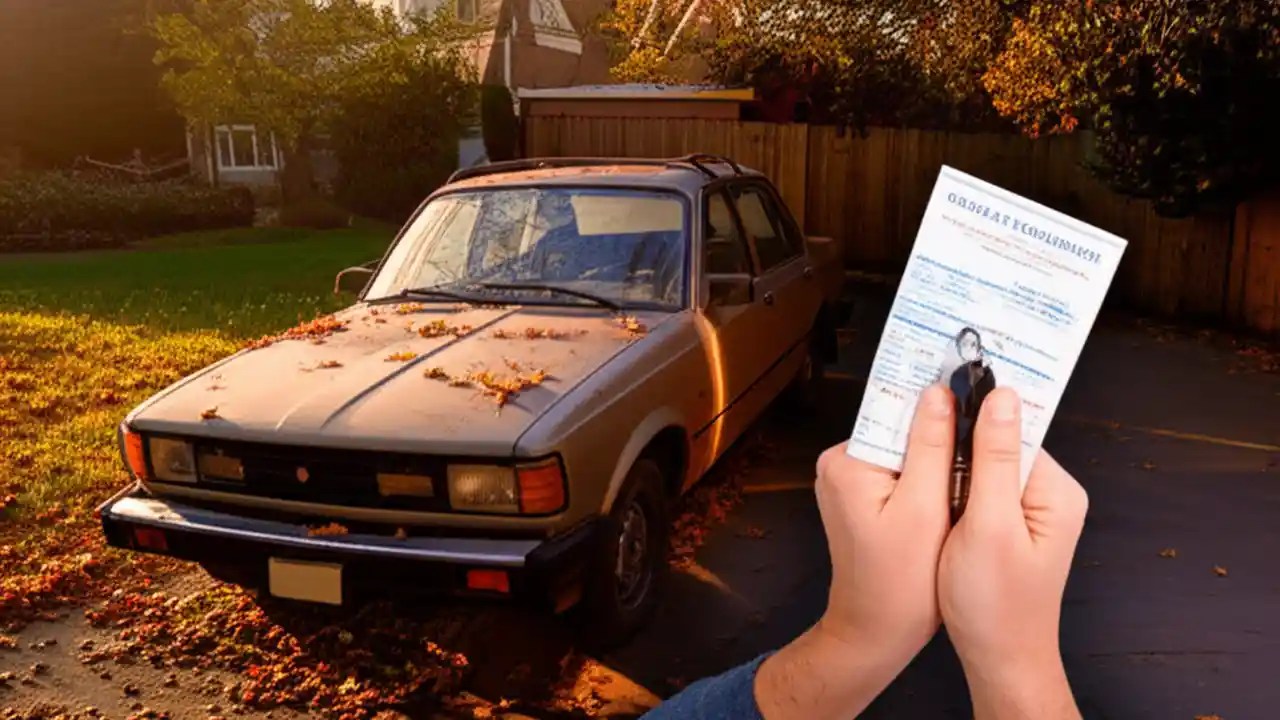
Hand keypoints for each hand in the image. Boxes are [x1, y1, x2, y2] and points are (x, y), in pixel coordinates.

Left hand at [756, 385, 955, 718]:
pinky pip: (905, 475)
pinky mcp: (865, 500)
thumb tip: (940, 390)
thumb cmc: (899, 582)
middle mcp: (841, 464)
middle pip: (904, 429)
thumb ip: (931, 446)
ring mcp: (852, 483)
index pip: (898, 409)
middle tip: (985, 445)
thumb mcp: (923, 507)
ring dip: (941, 462)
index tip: (980, 395)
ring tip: (971, 478)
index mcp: (847, 460)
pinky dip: (931, 482)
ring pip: (909, 453)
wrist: (876, 632)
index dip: (941, 404)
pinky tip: (954, 499)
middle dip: (943, 437)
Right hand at [938, 387, 1086, 718]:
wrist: (999, 660)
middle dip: (956, 441)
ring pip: (982, 464)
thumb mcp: (989, 525)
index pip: (1011, 427)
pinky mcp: (1008, 524)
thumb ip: (993, 458)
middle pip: (997, 442)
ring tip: (917, 474)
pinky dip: (951, 488)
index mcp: (1055, 490)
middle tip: (910, 440)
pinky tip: (930, 499)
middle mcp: (1049, 494)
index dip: (970, 413)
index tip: (931, 397)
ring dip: (950, 467)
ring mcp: (1029, 510)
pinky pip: (977, 488)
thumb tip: (1000, 394)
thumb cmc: (994, 605)